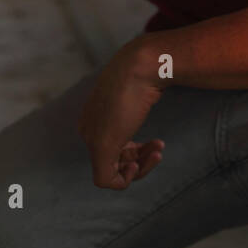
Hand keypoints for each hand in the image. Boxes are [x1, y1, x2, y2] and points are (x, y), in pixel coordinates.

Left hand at [77, 40, 166, 188]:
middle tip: (159, 149)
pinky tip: (140, 164)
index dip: (134, 152)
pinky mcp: (100, 147)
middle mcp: (89, 128)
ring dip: (139, 168)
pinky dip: (126, 180)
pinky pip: (105, 180)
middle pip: (111, 160)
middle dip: (139, 160)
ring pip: (110, 173)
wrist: (139, 67)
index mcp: (94, 117)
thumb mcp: (139, 89)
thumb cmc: (142, 74)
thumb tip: (158, 92)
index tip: (154, 143)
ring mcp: (92, 138)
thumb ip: (137, 103)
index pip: (111, 146)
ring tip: (158, 153)